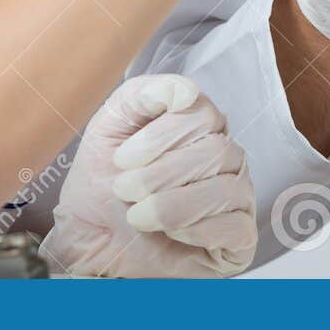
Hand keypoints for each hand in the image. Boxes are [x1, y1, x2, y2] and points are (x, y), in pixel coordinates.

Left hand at [39, 75, 255, 277]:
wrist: (90, 239)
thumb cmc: (103, 182)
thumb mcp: (109, 128)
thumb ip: (141, 95)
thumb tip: (184, 90)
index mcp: (198, 126)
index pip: (203, 114)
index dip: (162, 136)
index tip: (123, 158)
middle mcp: (224, 157)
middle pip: (217, 151)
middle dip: (161, 174)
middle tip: (124, 190)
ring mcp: (236, 197)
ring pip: (228, 189)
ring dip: (173, 205)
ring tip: (137, 216)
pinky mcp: (239, 239)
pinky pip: (237, 227)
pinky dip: (197, 229)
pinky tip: (170, 233)